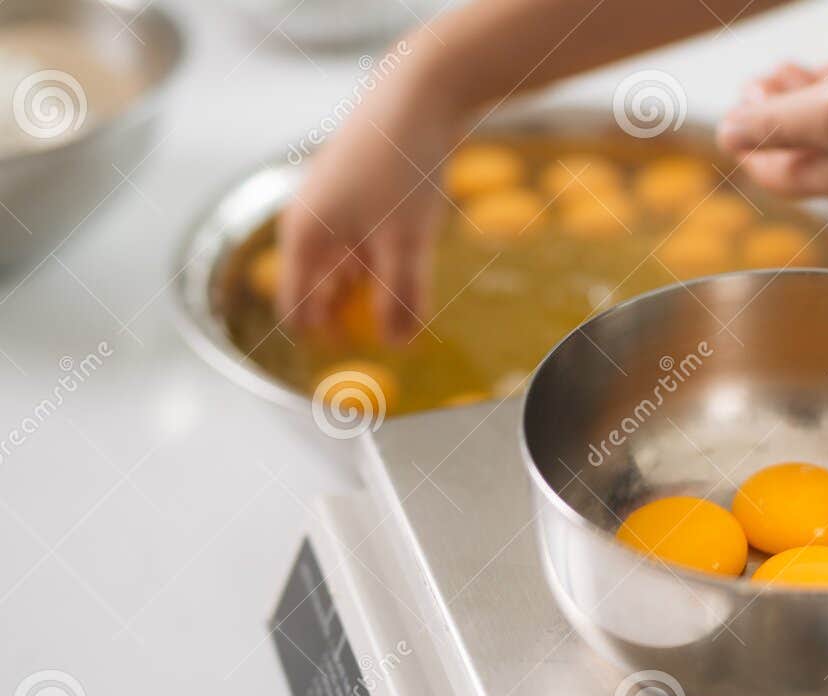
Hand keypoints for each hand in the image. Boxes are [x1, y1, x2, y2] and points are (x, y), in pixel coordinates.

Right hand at [277, 59, 459, 342]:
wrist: (420, 94)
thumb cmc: (403, 167)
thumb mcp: (407, 243)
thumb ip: (401, 297)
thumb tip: (397, 344)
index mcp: (304, 239)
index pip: (297, 311)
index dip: (328, 341)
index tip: (366, 358)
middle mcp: (310, 224)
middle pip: (322, 293)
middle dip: (354, 319)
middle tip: (396, 334)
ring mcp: (334, 209)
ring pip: (347, 269)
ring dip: (373, 291)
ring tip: (409, 302)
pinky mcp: (359, 197)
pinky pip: (365, 246)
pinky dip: (384, 263)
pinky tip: (412, 264)